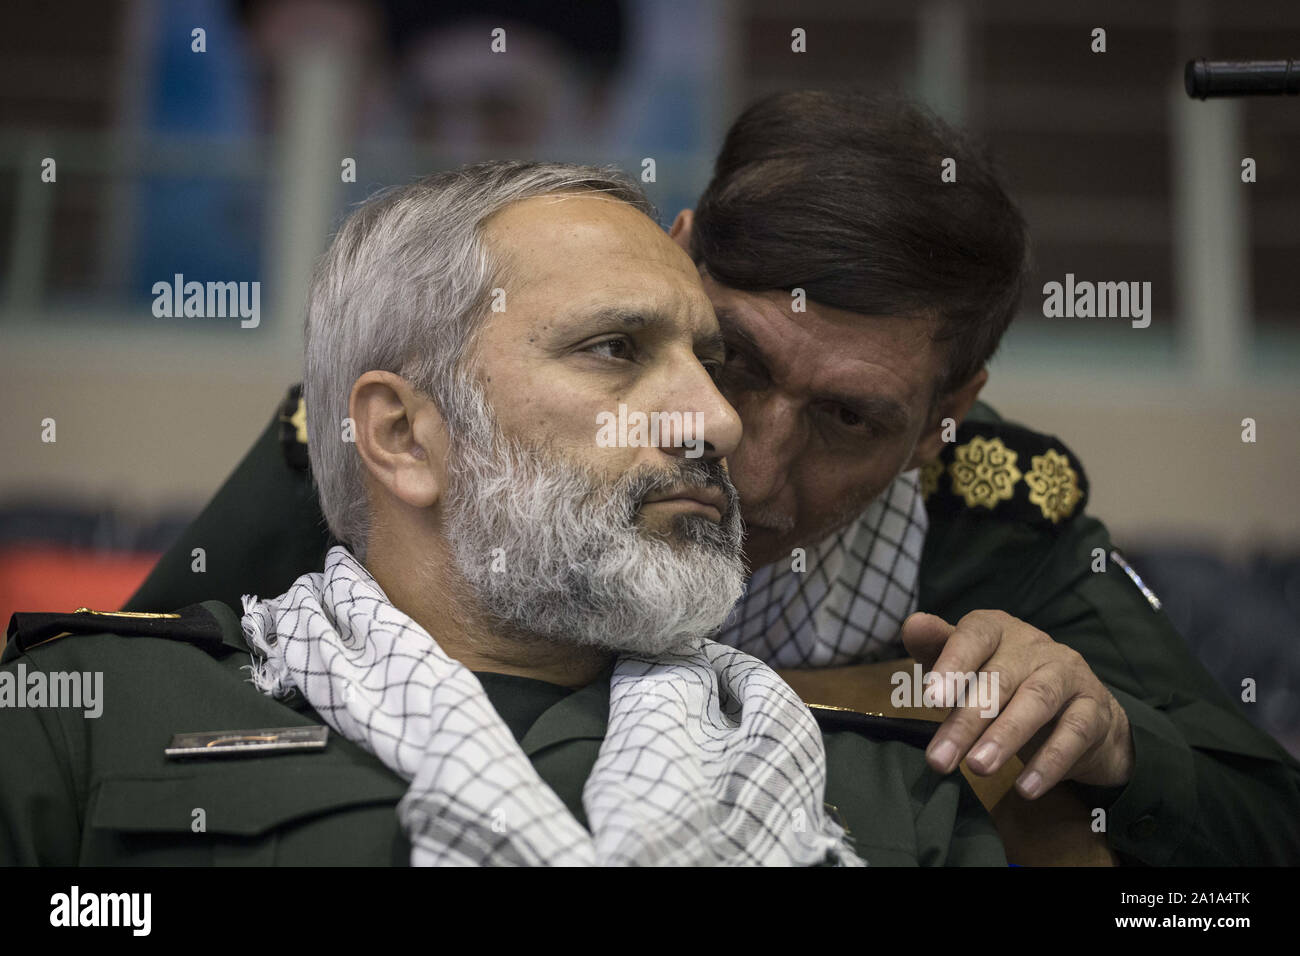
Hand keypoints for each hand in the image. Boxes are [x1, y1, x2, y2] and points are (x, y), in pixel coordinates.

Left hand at [901, 610, 1134, 797]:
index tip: (930, 698)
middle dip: (966, 722)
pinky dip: (1049, 762)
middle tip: (939, 759)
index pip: (975, 635)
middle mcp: (1036, 645)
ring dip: (1005, 737)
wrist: (1083, 716)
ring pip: (1036, 701)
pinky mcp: (1095, 710)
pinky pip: (1074, 734)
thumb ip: (938, 649)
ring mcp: (1069, 674)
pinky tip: (1026, 787)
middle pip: (999, 679)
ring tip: (978, 768)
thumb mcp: (970, 668)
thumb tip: (912, 625)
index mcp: (999, 629)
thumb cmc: (1009, 686)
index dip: (953, 663)